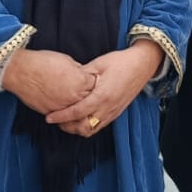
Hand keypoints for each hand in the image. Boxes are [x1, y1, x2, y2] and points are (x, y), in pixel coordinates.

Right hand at [2, 48, 95, 114]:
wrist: (21, 72)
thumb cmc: (42, 63)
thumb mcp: (67, 61)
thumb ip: (79, 72)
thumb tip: (83, 76)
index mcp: (81, 82)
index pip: (95, 85)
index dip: (93, 82)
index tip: (91, 82)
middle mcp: (75, 97)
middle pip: (89, 101)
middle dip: (88, 96)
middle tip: (83, 92)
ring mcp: (64, 107)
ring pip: (77, 112)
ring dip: (76, 107)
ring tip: (72, 100)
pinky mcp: (52, 113)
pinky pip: (63, 116)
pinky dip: (64, 112)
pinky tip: (61, 104)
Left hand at [46, 42, 161, 136]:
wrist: (142, 64)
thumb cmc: (121, 62)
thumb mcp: (98, 64)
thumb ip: (82, 75)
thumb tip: (67, 82)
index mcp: (102, 95)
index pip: (77, 112)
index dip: (61, 116)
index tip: (49, 118)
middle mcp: (108, 107)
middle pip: (83, 127)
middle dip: (67, 127)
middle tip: (55, 120)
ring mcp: (114, 112)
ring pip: (92, 130)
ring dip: (77, 128)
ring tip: (65, 121)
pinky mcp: (116, 113)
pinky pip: (100, 126)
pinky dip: (87, 126)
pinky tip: (80, 119)